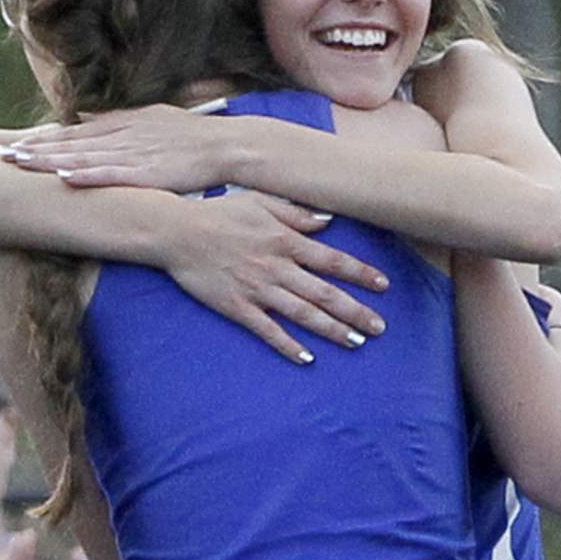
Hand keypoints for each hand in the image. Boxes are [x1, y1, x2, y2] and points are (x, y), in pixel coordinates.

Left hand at [0, 104, 223, 192]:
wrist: (227, 145)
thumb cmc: (195, 137)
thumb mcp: (154, 120)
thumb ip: (120, 122)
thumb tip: (88, 120)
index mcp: (125, 125)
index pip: (76, 132)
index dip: (45, 138)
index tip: (18, 143)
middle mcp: (123, 135)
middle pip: (70, 142)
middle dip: (35, 148)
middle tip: (1, 153)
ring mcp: (132, 152)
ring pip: (82, 156)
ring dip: (49, 160)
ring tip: (19, 163)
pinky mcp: (146, 171)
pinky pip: (109, 174)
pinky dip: (85, 175)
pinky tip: (62, 177)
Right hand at [162, 190, 387, 362]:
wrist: (177, 232)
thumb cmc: (219, 212)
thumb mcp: (260, 201)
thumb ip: (295, 212)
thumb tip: (327, 221)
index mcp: (285, 240)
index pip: (332, 260)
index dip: (360, 274)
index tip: (383, 286)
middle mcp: (277, 266)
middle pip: (324, 293)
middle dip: (355, 311)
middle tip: (379, 328)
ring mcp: (258, 289)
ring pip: (303, 313)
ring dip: (332, 330)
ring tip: (356, 343)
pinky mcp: (237, 307)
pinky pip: (268, 330)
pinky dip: (289, 345)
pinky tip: (307, 358)